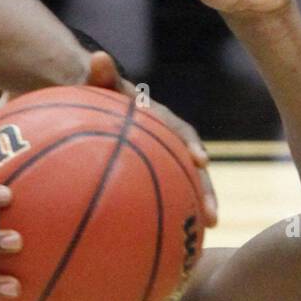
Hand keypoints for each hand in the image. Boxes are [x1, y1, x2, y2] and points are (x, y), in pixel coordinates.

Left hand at [85, 50, 217, 226]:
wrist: (86, 106)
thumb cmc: (92, 95)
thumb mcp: (94, 84)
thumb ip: (100, 76)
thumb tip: (99, 57)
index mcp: (157, 119)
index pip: (180, 131)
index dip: (191, 145)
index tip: (201, 161)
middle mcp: (166, 141)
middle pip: (192, 168)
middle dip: (206, 191)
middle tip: (213, 215)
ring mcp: (160, 159)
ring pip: (183, 186)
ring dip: (193, 209)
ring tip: (202, 234)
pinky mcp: (151, 174)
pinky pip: (161, 196)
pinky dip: (164, 217)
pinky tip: (166, 244)